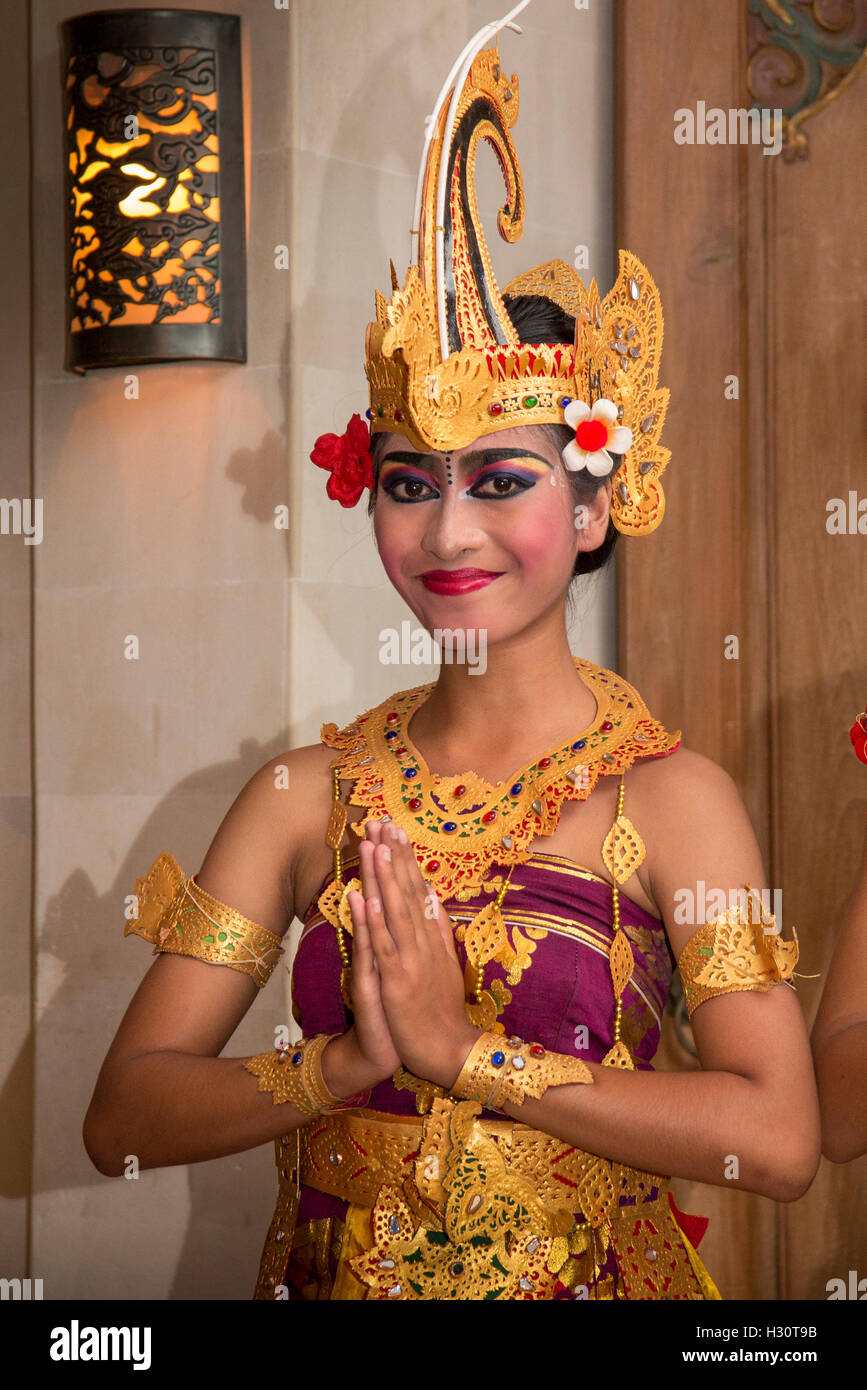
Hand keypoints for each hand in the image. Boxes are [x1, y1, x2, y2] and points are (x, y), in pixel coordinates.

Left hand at [354, 821, 478, 1088]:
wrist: (449, 1051)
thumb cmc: (443, 1010)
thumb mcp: (446, 963)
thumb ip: (440, 930)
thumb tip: (434, 896)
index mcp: (433, 936)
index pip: (419, 889)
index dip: (407, 859)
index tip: (398, 829)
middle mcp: (424, 941)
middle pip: (406, 891)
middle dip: (394, 855)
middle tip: (383, 821)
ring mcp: (411, 959)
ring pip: (394, 910)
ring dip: (384, 876)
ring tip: (375, 844)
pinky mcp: (397, 980)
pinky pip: (383, 945)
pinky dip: (375, 920)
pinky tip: (366, 897)